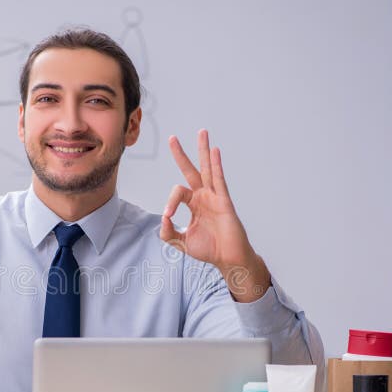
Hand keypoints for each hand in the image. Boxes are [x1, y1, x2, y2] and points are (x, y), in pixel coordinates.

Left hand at [160, 129, 269, 302]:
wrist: (228, 258)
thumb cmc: (209, 249)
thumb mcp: (182, 242)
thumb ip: (168, 233)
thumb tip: (163, 219)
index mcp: (194, 204)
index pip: (177, 193)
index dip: (170, 203)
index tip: (168, 217)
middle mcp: (204, 196)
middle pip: (191, 170)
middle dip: (181, 154)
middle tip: (172, 138)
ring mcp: (215, 196)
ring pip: (207, 169)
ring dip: (204, 150)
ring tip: (202, 132)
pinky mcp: (225, 201)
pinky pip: (219, 180)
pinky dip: (216, 165)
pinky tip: (214, 151)